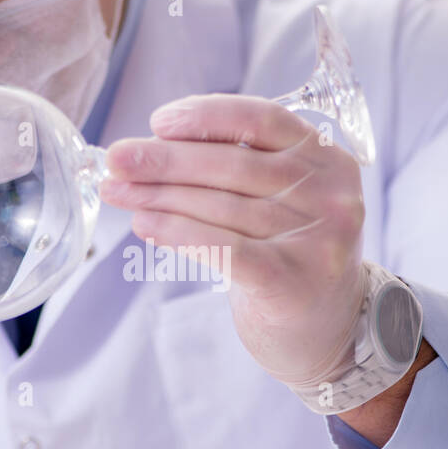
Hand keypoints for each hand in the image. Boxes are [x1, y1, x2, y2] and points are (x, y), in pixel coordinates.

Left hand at [101, 94, 367, 390]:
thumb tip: (149, 149)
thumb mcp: (282, 202)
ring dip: (159, 198)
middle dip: (165, 160)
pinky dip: (177, 234)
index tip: (158, 122)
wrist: (326, 332)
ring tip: (119, 194)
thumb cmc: (288, 256)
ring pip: (220, 206)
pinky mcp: (292, 281)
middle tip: (117, 160)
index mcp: (329, 160)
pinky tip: (145, 226)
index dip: (206, 116)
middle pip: (233, 164)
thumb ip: (237, 170)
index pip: (262, 120)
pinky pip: (222, 248)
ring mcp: (317, 240)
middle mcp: (330, 195)